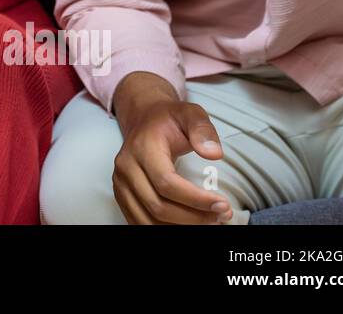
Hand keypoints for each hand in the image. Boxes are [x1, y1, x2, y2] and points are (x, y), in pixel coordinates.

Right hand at [111, 72, 230, 224]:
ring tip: (208, 222)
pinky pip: (140, 222)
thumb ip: (203, 130)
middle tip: (222, 217)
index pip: (166, 182)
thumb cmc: (169, 119)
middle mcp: (126, 167)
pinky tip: (187, 224)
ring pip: (148, 219)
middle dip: (193, 218)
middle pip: (157, 206)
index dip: (195, 199)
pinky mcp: (121, 195)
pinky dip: (164, 228)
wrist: (144, 119)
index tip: (222, 205)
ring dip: (180, 227)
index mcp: (142, 148)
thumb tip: (214, 154)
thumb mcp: (190, 113)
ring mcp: (120, 183)